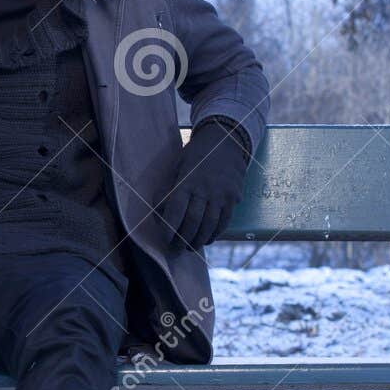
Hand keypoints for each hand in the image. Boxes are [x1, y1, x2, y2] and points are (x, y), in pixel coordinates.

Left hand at [158, 117, 252, 249]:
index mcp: (187, 180)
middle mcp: (204, 188)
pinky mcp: (233, 197)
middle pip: (193, 221)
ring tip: (190, 248)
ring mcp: (221, 194)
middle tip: (175, 249)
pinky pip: (224, 221)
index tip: (164, 239)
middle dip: (183, 239)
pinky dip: (214, 233)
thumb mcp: (178, 165)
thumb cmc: (196, 154)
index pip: (176, 210)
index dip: (169, 228)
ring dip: (198, 240)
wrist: (226, 139)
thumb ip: (168, 187)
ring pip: (209, 224)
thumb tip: (156, 209)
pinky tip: (207, 239)